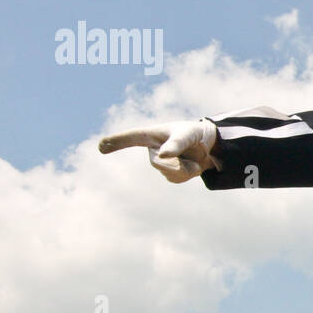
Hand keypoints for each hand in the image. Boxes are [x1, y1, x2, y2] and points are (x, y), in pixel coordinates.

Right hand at [98, 119, 220, 183]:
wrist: (210, 147)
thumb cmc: (195, 134)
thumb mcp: (188, 134)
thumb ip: (176, 143)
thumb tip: (163, 155)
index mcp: (152, 134)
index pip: (131, 138)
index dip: (117, 141)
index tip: (101, 146)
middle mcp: (153, 149)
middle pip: (158, 163)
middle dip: (176, 164)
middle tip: (192, 156)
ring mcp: (160, 162)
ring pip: (168, 173)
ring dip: (185, 169)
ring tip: (193, 159)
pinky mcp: (169, 173)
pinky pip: (176, 179)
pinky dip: (189, 173)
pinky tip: (192, 166)